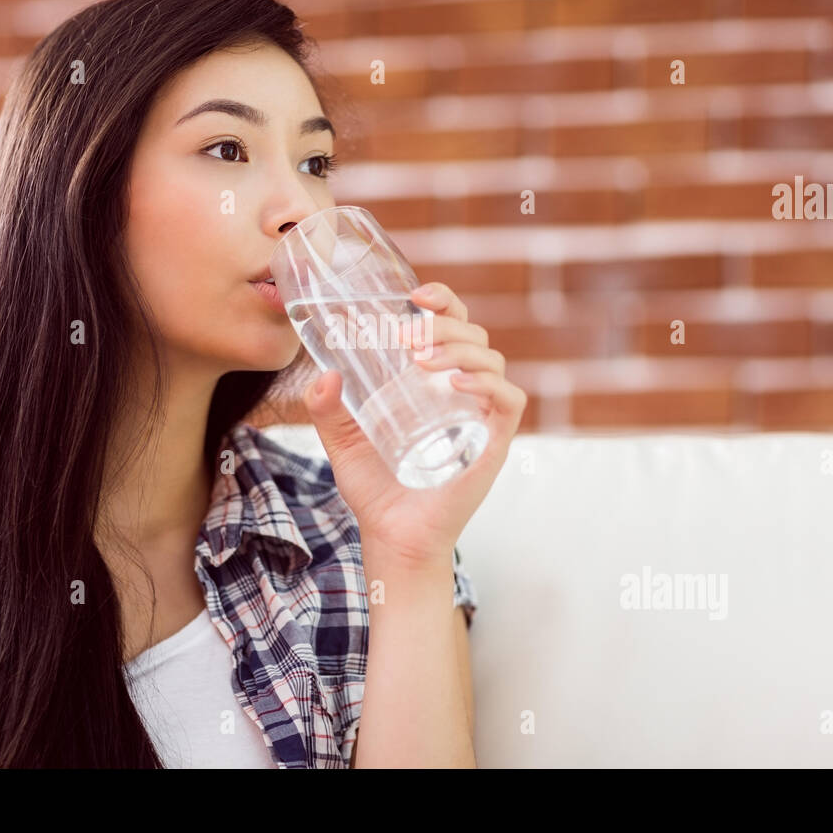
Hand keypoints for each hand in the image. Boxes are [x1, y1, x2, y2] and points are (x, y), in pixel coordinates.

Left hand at [301, 281, 527, 568]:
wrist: (394, 536)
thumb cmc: (375, 487)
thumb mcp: (342, 439)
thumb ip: (326, 408)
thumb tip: (323, 374)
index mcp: (434, 379)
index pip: (452, 325)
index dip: (442, 301)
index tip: (414, 295)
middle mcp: (463, 390)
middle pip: (474, 334)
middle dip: (444, 323)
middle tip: (407, 336)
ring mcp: (482, 414)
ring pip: (492, 358)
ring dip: (459, 348)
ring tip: (422, 360)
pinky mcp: (494, 441)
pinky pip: (509, 400)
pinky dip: (488, 383)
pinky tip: (457, 383)